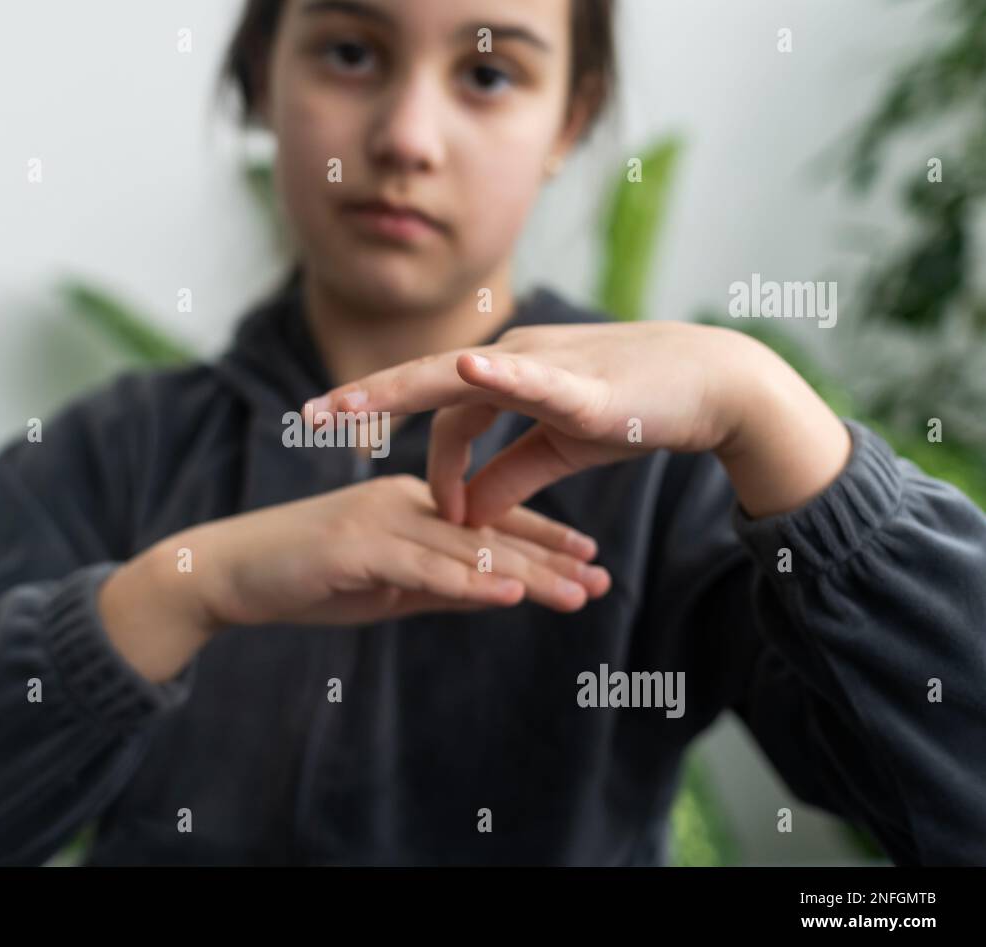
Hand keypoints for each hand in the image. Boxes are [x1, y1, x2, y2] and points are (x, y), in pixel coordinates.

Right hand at [187, 473, 610, 630]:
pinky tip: (513, 595)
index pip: (488, 526)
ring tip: (580, 593)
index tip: (588, 559)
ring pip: (468, 549)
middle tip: (603, 580)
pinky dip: (472, 582)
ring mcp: (380, 519)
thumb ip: (433, 584)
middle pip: (490, 535)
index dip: (541, 542)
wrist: (228, 573)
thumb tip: (488, 595)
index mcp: (411, 504)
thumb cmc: (302, 578)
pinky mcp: (356, 543)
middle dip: (551, 559)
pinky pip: (425, 566)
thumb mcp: (381, 585)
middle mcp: (403, 501)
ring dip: (528, 574)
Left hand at [306, 321, 850, 525]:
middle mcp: (514, 359)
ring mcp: (544, 364)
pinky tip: (466, 374)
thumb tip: (463, 510)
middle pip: (424, 380)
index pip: (443, 413)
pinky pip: (532, 380)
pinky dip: (498, 379)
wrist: (716, 385)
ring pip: (455, 377)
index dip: (428, 460)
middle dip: (364, 399)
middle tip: (307, 419)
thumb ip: (509, 476)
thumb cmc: (641, 408)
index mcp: (508, 375)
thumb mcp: (561, 449)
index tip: (425, 507)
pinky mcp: (583, 384)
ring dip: (397, 389)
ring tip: (345, 405)